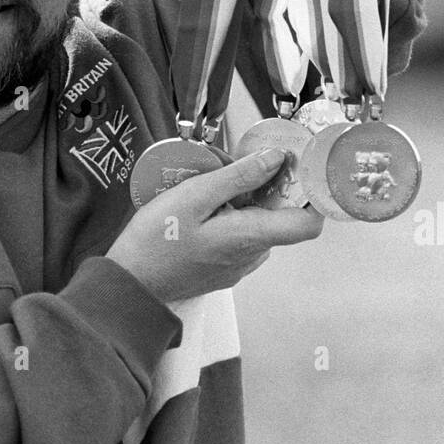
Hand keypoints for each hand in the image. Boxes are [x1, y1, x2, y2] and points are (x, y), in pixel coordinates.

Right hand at [108, 149, 323, 304]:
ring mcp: (240, 265)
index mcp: (251, 237)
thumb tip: (275, 159)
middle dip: (271, 188)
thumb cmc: (155, 240)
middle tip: (244, 164)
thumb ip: (238, 177)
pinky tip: (208, 207)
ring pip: (262, 226)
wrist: (130, 284)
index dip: (312, 194)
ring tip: (218, 183)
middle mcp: (253, 255)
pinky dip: (235, 217)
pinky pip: (243, 237)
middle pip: (283, 218)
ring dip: (250, 202)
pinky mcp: (225, 268)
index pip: (309, 223)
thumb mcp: (194, 196)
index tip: (299, 168)